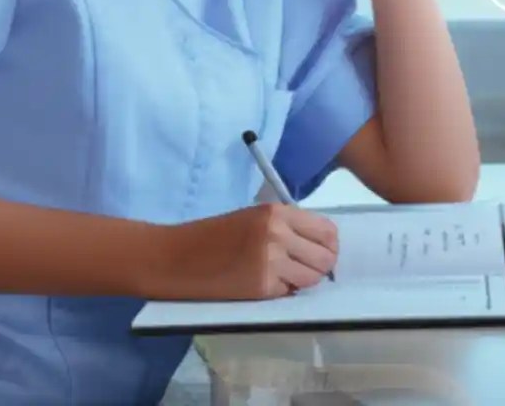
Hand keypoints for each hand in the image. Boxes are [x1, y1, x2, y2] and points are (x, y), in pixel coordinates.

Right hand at [151, 203, 338, 300]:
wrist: (175, 257)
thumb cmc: (212, 236)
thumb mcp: (253, 218)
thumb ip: (287, 226)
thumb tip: (321, 244)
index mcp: (277, 212)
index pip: (327, 230)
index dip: (329, 245)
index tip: (321, 252)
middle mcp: (278, 234)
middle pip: (326, 257)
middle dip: (322, 266)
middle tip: (306, 269)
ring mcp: (271, 262)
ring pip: (313, 278)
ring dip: (305, 281)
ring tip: (285, 277)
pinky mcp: (261, 287)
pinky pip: (290, 293)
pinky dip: (284, 292)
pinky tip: (265, 284)